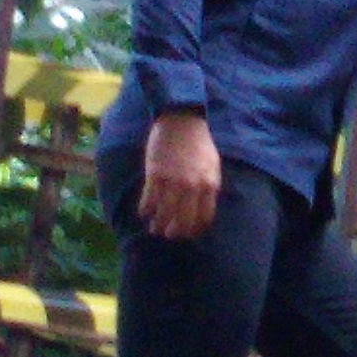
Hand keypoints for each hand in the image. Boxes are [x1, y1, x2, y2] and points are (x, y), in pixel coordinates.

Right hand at [139, 111, 220, 239]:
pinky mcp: (155, 176)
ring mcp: (173, 182)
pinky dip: (145, 210)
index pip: (204, 217)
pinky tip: (144, 213)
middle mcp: (193, 188)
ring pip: (164, 214)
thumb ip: (209, 187)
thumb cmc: (199, 144)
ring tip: (154, 228)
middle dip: (175, 232)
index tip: (188, 233)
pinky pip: (148, 201)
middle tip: (169, 235)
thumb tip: (203, 207)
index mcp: (210, 185)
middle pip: (183, 221)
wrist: (182, 121)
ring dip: (157, 225)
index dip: (194, 229)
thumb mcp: (212, 167)